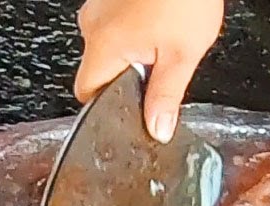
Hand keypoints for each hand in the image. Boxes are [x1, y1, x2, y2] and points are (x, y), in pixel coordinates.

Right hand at [74, 0, 224, 143]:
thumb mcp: (182, 55)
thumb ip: (166, 97)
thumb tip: (156, 129)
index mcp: (103, 44)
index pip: (87, 92)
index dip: (108, 108)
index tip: (131, 110)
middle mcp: (93, 24)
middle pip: (102, 70)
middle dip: (130, 78)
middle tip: (163, 66)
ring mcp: (100, 6)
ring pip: (112, 47)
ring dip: (137, 52)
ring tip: (167, 39)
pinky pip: (119, 24)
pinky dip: (139, 31)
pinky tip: (163, 22)